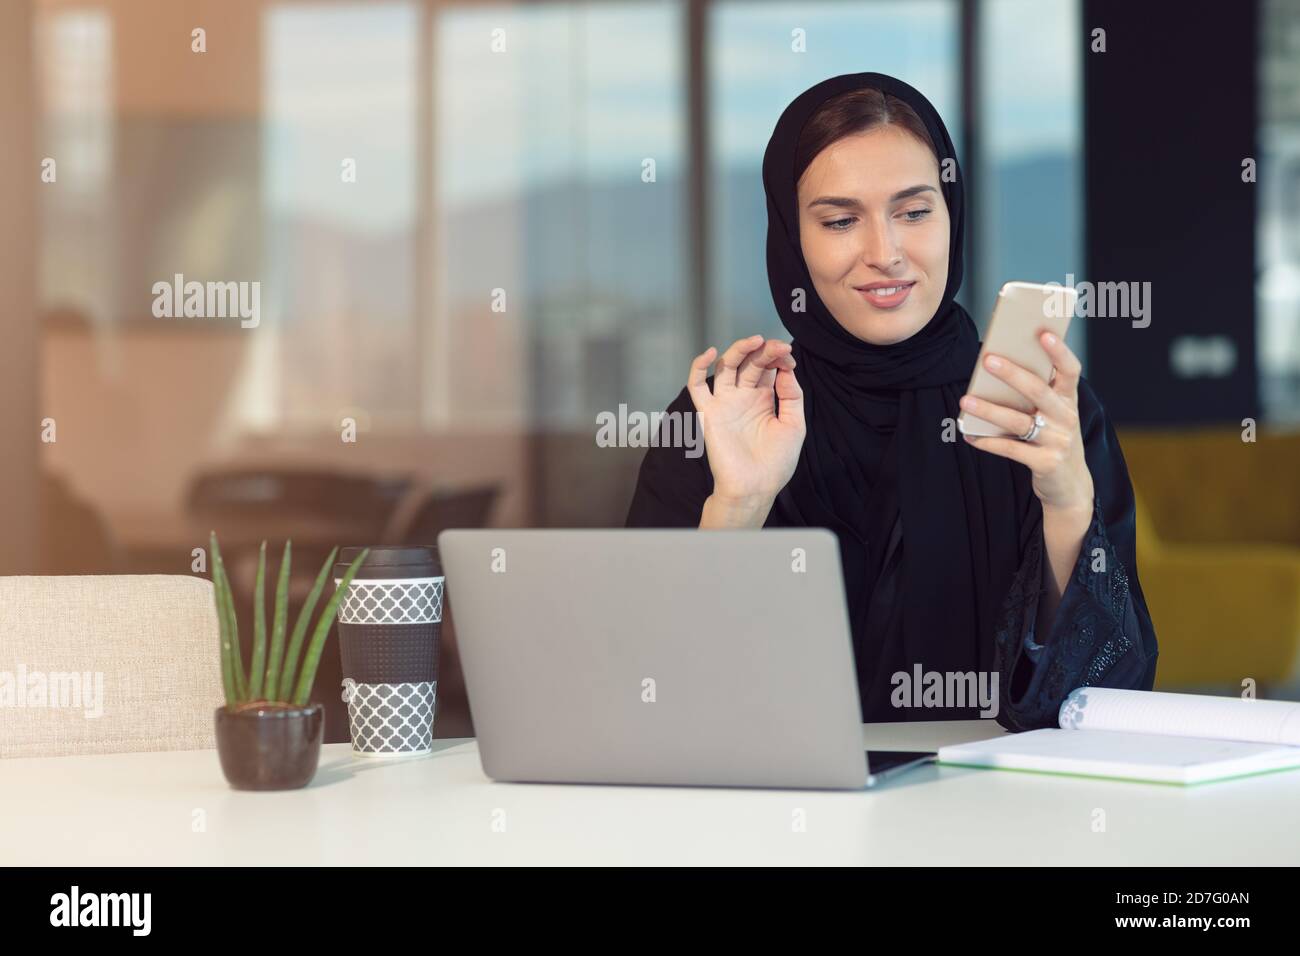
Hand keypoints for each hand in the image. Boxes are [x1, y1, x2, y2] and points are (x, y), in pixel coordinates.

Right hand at [688, 335, 805, 518]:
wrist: (755, 487)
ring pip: (726, 367)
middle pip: (750, 363)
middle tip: (778, 346)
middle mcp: (744, 397)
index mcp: (765, 399)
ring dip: (739, 349)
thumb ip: (792, 396)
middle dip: (764, 350)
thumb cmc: (776, 462)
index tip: (789, 357)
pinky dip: (698, 366)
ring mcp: (726, 403)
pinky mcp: (709, 412)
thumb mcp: (795, 425)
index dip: (779, 357)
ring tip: (755, 341)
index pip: (769, 367)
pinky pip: (696, 386)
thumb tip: (785, 369)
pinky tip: (710, 353)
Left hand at [959, 331, 1093, 517]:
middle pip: (1039, 391)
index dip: (1059, 351)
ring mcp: (1058, 441)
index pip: (1070, 370)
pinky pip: (1011, 449)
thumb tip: (996, 370)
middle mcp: (1067, 418)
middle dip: (1012, 374)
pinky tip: (969, 435)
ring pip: (1019, 421)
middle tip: (987, 360)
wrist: (1070, 484)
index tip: (1043, 333)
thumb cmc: (1054, 438)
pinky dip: (988, 442)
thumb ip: (1036, 395)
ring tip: (965, 400)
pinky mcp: (1046, 463)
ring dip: (989, 410)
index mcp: (1070, 400)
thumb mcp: (1053, 415)